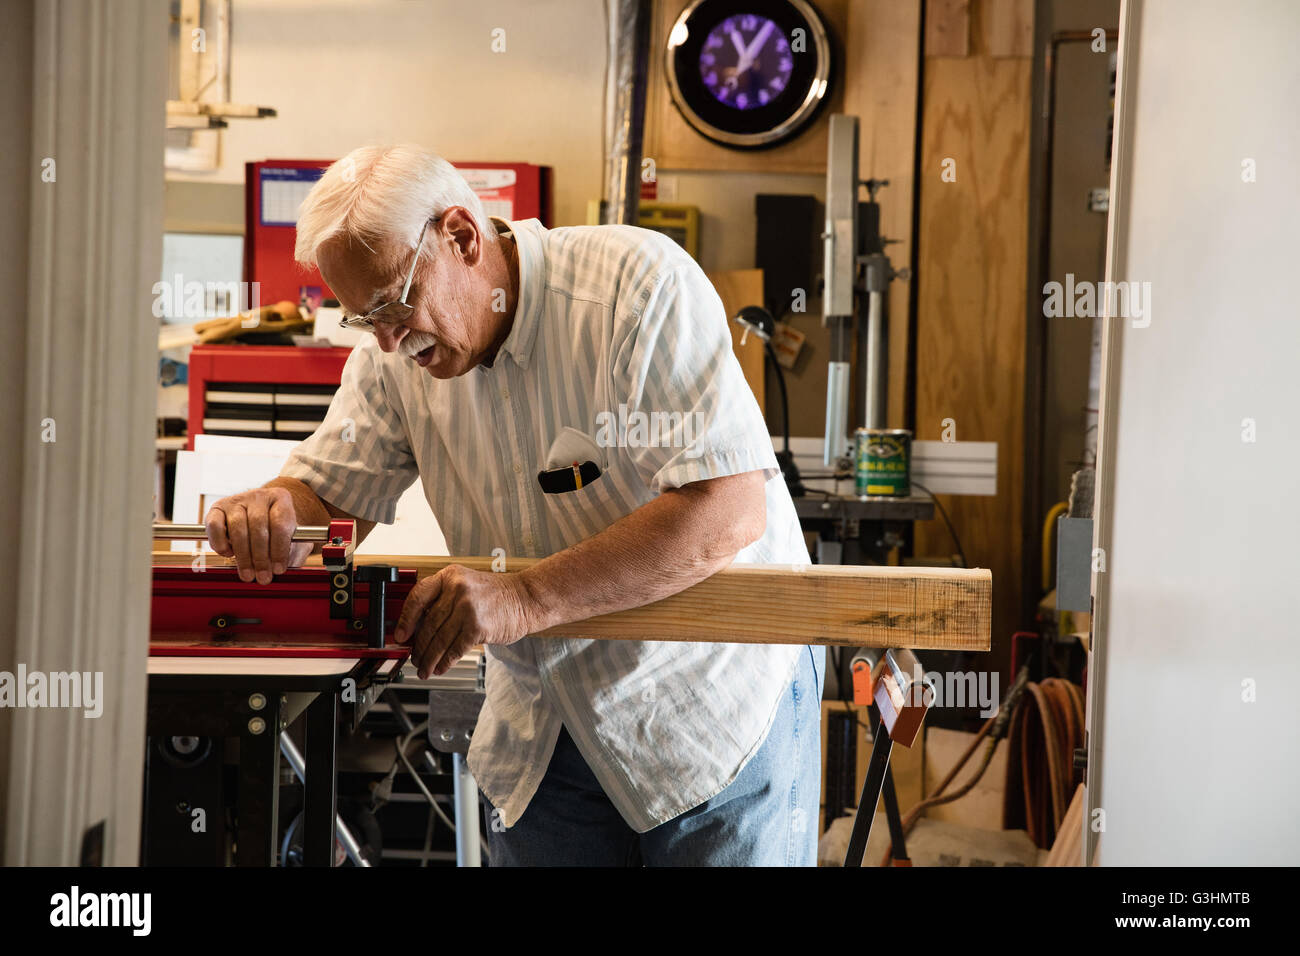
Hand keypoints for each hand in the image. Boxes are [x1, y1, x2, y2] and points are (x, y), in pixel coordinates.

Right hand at [205, 486, 311, 583]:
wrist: (261, 516)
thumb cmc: (279, 530)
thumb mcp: (296, 539)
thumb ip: (297, 551)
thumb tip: (291, 567)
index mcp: (281, 498)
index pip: (280, 524)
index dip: (279, 549)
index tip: (279, 569)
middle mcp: (258, 495)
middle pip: (258, 526)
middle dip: (261, 557)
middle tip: (263, 577)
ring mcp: (236, 500)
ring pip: (238, 528)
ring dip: (243, 556)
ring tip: (248, 574)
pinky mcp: (217, 508)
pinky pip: (214, 525)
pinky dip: (220, 542)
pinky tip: (229, 554)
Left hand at [393, 565, 534, 677]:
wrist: (527, 598)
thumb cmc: (497, 595)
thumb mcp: (467, 585)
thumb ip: (444, 600)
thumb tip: (419, 628)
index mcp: (450, 576)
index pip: (418, 597)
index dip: (405, 619)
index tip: (400, 636)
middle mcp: (457, 589)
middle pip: (428, 624)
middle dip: (419, 647)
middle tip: (415, 659)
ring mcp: (468, 608)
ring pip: (439, 639)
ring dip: (429, 658)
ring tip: (425, 669)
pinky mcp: (478, 627)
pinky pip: (455, 649)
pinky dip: (446, 661)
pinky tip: (441, 667)